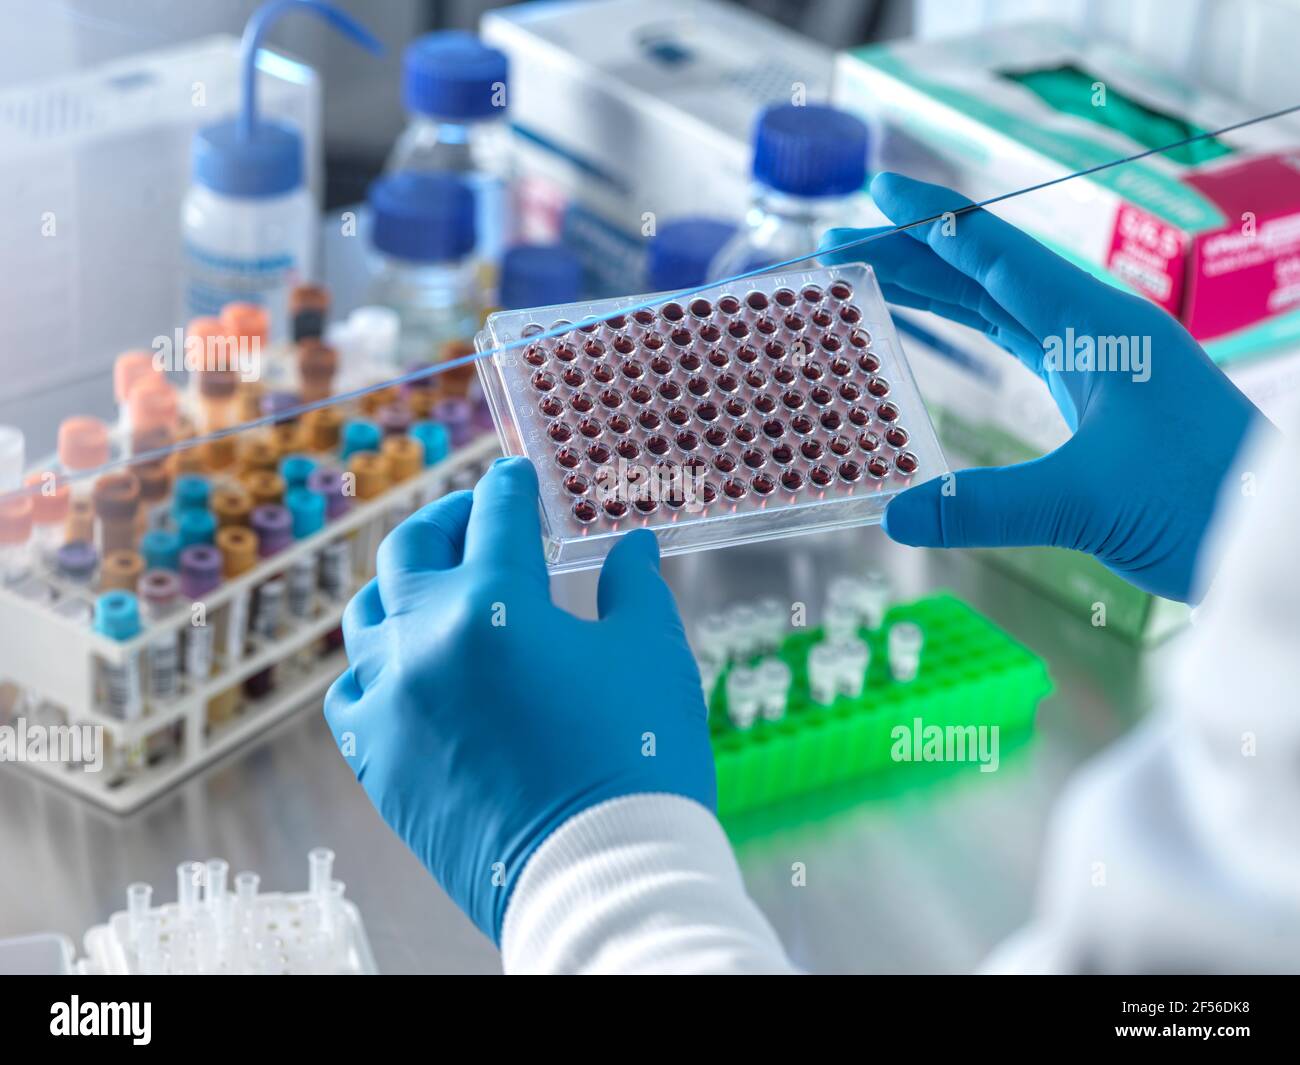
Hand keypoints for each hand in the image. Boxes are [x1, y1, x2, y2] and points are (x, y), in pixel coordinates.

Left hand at [323, 457, 714, 941]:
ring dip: (403, 586)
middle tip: (477, 517)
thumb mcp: (651, 656)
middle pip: (411, 548)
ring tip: (437, 586)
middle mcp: (423, 643)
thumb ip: (634, 586)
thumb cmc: (634, 760)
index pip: (495, 516)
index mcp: (493, 606)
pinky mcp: (377, 759)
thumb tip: (630, 546)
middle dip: (448, 519)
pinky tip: (406, 668)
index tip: (520, 478)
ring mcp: (389, 702)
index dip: (512, 486)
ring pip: (367, 615)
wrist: (596, 876)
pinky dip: (376, 666)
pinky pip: (351, 692)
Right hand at [820, 173, 1269, 602]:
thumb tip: (893, 517)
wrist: (1270, 527)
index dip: (933, 222)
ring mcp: (1099, 357)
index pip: (999, 255)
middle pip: (988, 273)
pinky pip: (1019, 341)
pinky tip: (941, 326)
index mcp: (1098, 326)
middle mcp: (1096, 328)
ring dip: (935, 289)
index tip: (877, 189)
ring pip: (1000, 305)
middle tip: (840, 241)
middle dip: (912, 254)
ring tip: (870, 277)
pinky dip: (971, 328)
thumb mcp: (1086, 503)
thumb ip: (985, 507)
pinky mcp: (1099, 391)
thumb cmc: (1202, 502)